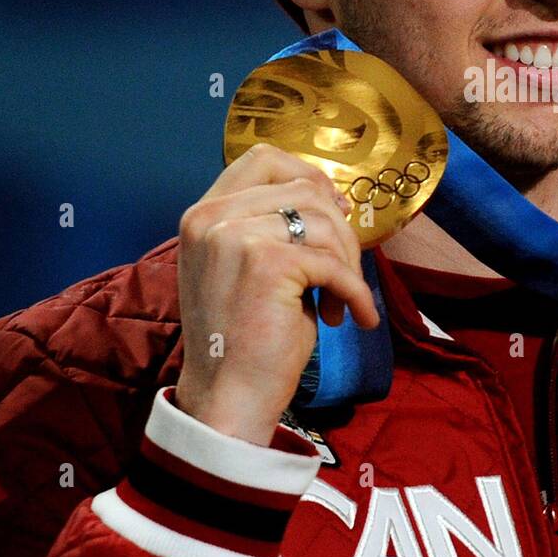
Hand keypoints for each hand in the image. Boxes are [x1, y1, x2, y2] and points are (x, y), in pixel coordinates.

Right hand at [175, 143, 379, 446]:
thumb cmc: (246, 339)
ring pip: (324, 223)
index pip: (262, 158)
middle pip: (305, 188)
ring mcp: (235, 237)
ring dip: (347, 265)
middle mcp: (212, 218)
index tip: (334, 211)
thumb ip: (275, 226)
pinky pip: (333, 264)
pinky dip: (354, 292)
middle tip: (344, 269)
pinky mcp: (266, 263)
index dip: (308, 176)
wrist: (227, 398)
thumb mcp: (250, 267)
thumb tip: (335, 200)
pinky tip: (353, 317)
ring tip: (340, 303)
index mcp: (203, 214)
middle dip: (339, 229)